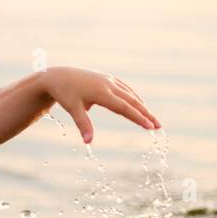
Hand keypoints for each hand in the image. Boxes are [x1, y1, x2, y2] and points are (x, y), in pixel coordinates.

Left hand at [40, 66, 160, 143]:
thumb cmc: (64, 93)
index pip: (124, 107)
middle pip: (132, 101)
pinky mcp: (107, 78)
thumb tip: (88, 142)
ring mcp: (109, 80)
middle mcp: (108, 84)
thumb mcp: (72, 109)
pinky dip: (133, 97)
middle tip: (158, 127)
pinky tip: (139, 104)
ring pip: (130, 94)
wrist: (57, 75)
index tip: (150, 127)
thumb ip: (82, 124)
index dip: (138, 117)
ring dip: (142, 106)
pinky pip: (124, 88)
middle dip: (146, 114)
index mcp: (101, 92)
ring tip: (152, 119)